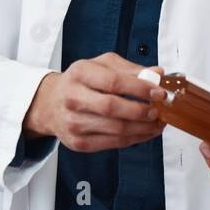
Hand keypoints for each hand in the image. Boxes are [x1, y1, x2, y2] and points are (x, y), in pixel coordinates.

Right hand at [22, 52, 167, 152]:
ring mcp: (73, 122)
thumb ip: (131, 69)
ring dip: (143, 128)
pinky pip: (113, 143)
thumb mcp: (103, 65)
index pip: (114, 82)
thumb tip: (157, 74)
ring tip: (158, 123)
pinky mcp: (78, 142)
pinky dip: (135, 139)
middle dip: (142, 111)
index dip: (140, 88)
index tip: (159, 92)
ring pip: (116, 129)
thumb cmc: (81, 82)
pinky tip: (145, 132)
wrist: (51, 103)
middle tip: (159, 110)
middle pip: (113, 107)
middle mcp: (73, 97)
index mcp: (80, 73)